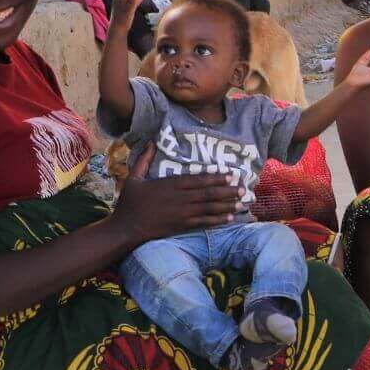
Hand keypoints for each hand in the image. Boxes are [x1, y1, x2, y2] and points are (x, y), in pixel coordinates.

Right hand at [111, 145, 239, 241]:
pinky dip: (218, 220)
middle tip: (243, 188)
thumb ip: (144, 159)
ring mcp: (182, 213)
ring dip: (227, 205)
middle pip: (208, 193)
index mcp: (170, 185)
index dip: (215, 177)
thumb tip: (150, 141)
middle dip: (227, 191)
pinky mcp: (182, 226)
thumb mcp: (133, 177)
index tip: (229, 175)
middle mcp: (180, 198)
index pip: (197, 179)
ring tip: (242, 202)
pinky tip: (230, 218)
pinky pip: (204, 223)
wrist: (126, 229)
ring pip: (209, 208)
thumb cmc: (129, 203)